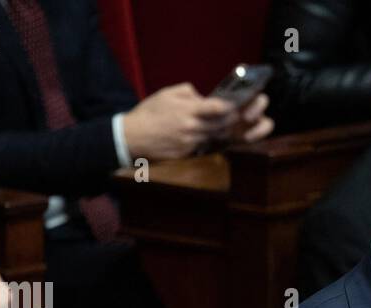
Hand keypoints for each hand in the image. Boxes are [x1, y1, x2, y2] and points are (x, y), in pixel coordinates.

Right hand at [123, 84, 273, 159]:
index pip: (219, 109)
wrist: (133, 137)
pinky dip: (208, 140)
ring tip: (224, 124)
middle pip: (222, 125)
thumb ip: (188, 91)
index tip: (236, 104)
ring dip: (222, 131)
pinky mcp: (188, 153)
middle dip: (231, 120)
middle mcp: (193, 128)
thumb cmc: (149, 112)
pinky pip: (204, 145)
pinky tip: (207, 135)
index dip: (230, 107)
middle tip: (238, 115)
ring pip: (215, 136)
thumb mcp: (166, 93)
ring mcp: (191, 142)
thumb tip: (203, 97)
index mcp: (189, 110)